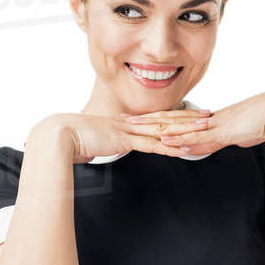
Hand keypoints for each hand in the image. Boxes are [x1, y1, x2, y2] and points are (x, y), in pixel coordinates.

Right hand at [39, 110, 212, 163]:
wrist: (57, 136)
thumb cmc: (69, 141)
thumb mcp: (90, 142)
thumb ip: (100, 145)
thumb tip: (101, 149)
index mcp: (122, 123)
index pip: (154, 118)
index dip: (173, 116)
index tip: (189, 114)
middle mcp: (128, 124)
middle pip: (164, 119)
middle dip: (187, 117)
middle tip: (208, 115)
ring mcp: (127, 131)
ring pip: (162, 129)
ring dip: (184, 130)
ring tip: (204, 129)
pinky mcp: (123, 141)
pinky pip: (151, 145)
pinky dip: (168, 148)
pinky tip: (183, 150)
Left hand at [121, 91, 264, 154]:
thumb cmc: (258, 123)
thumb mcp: (228, 136)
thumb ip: (211, 142)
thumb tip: (194, 149)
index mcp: (204, 119)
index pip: (173, 118)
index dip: (153, 118)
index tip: (135, 119)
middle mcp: (203, 119)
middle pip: (168, 118)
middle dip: (144, 120)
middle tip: (122, 119)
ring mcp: (210, 124)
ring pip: (177, 125)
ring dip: (154, 127)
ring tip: (134, 127)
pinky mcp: (220, 131)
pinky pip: (196, 136)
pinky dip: (179, 138)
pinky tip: (164, 140)